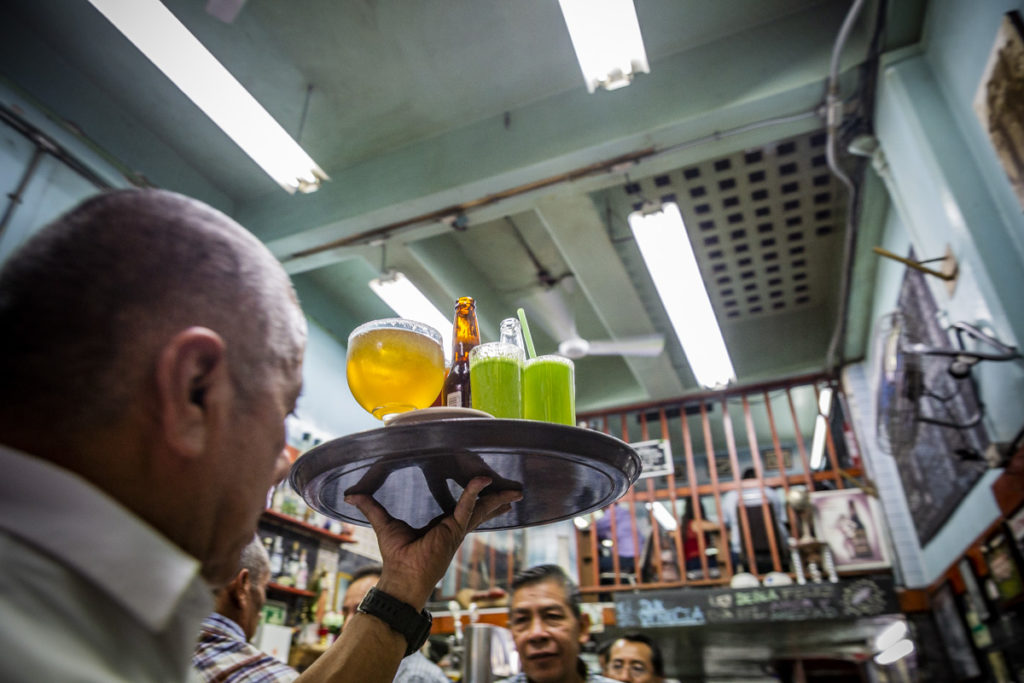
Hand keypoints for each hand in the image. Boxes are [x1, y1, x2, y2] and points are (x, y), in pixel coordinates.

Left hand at [346, 476, 521, 607]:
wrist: (400, 579)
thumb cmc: (395, 557)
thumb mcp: (384, 523)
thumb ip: (371, 506)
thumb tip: (351, 494)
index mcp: (443, 527)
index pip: (464, 507)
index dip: (476, 496)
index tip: (487, 485)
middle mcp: (454, 528)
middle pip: (480, 509)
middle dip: (498, 500)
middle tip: (515, 491)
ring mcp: (456, 530)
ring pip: (480, 509)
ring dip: (497, 499)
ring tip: (516, 492)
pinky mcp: (453, 531)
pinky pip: (466, 508)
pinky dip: (474, 493)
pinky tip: (482, 481)